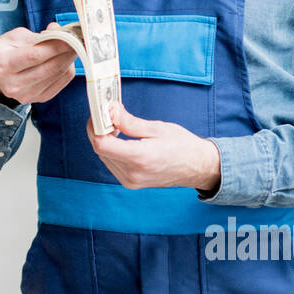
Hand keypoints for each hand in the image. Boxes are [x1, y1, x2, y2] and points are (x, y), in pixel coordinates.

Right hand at [0, 23, 77, 105]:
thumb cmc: (4, 51)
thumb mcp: (14, 37)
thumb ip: (37, 35)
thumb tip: (58, 31)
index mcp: (2, 65)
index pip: (35, 55)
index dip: (55, 45)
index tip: (70, 35)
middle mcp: (13, 84)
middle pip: (49, 67)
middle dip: (67, 51)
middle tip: (79, 39)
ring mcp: (26, 95)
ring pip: (57, 74)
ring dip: (69, 58)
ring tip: (75, 45)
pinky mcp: (38, 99)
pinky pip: (60, 82)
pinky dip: (67, 68)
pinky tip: (66, 58)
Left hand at [87, 101, 220, 191]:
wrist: (198, 168)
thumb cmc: (183, 146)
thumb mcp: (157, 128)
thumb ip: (129, 122)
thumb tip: (109, 110)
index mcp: (140, 158)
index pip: (101, 144)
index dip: (95, 126)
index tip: (98, 112)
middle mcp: (132, 173)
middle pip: (100, 149)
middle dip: (99, 129)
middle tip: (106, 113)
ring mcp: (131, 181)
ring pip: (104, 156)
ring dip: (104, 139)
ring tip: (115, 125)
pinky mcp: (130, 183)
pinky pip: (112, 163)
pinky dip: (111, 150)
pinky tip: (120, 139)